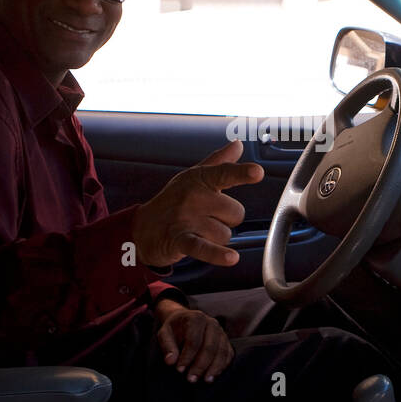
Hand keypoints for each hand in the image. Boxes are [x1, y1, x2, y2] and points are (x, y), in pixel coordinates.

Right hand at [132, 139, 263, 268]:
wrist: (143, 228)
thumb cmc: (173, 201)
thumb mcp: (193, 177)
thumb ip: (219, 162)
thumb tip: (238, 144)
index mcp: (200, 179)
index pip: (224, 173)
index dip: (242, 173)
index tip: (257, 172)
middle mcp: (194, 197)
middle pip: (236, 213)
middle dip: (227, 220)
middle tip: (207, 218)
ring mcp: (186, 219)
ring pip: (226, 234)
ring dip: (217, 238)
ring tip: (198, 232)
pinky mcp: (181, 240)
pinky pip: (206, 248)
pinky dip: (218, 254)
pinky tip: (230, 257)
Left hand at [154, 302, 232, 382]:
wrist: (185, 321)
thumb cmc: (174, 329)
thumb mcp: (164, 333)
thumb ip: (167, 346)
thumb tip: (170, 362)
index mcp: (196, 318)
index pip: (193, 340)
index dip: (187, 357)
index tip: (179, 370)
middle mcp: (212, 323)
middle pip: (210, 347)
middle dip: (201, 365)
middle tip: (191, 379)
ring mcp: (221, 332)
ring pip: (222, 352)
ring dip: (214, 368)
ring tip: (206, 381)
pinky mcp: (226, 341)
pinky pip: (228, 355)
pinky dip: (222, 366)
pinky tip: (213, 376)